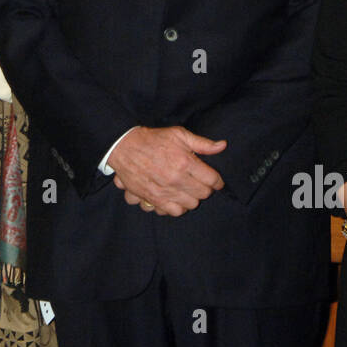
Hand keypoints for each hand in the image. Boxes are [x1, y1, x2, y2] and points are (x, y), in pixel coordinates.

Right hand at [107, 126, 225, 215]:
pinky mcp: (154, 199)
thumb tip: (222, 146)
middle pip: (203, 194)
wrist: (124, 147)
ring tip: (188, 190)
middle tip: (199, 182)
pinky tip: (177, 198)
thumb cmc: (153, 139)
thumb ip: (202, 143)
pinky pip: (174, 211)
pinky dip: (178, 207)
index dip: (217, 181)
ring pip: (191, 205)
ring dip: (192, 198)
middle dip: (205, 188)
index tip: (215, 180)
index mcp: (185, 162)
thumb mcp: (179, 134)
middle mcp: (176, 179)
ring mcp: (165, 191)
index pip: (212, 180)